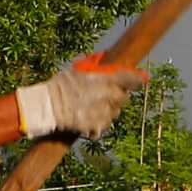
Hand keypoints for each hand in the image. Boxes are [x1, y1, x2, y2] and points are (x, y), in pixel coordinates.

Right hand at [13, 53, 147, 139]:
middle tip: (103, 94)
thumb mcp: (79, 70)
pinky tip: (87, 118)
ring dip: (108, 109)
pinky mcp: (98, 127)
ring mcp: (105, 114)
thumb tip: (106, 63)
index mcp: (107, 80)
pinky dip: (99, 123)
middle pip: (124, 97)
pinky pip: (105, 125)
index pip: (132, 79)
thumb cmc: (61, 85)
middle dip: (117, 96)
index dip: (138, 79)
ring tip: (91, 107)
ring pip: (115, 112)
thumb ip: (97, 70)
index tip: (142, 80)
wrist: (49, 107)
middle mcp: (110, 97)